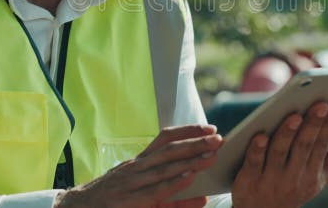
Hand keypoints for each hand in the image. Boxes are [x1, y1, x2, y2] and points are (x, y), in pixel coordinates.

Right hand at [54, 124, 222, 207]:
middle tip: (218, 138)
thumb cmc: (110, 196)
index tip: (209, 128)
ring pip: (165, 169)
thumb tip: (191, 177)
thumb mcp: (133, 181)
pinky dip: (172, 185)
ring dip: (190, 161)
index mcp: (138, 161)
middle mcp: (136, 168)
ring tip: (211, 156)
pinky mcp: (129, 202)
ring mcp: (131, 184)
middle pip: (169, 150)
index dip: (188, 131)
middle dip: (195, 143)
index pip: (165, 138)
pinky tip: (188, 178)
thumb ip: (159, 178)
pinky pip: (154, 192)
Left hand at [231, 101, 327, 207]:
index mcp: (314, 173)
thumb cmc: (295, 185)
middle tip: (320, 103)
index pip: (323, 144)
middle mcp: (294, 177)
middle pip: (304, 146)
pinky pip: (253, 163)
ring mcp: (271, 180)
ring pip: (280, 152)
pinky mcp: (248, 181)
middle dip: (313, 125)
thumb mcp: (322, 175)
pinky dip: (257, 149)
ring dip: (287, 134)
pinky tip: (260, 134)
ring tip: (294, 115)